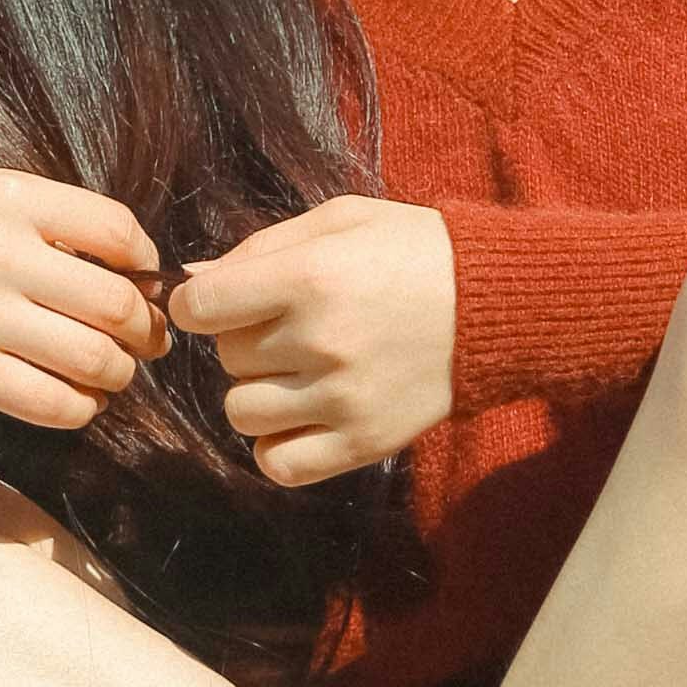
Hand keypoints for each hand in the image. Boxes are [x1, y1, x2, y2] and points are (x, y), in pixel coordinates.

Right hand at [0, 171, 167, 433]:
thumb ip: (57, 219)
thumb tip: (137, 269)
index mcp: (13, 200)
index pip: (117, 232)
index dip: (148, 261)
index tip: (145, 277)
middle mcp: (1, 256)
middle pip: (117, 304)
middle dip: (145, 328)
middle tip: (145, 336)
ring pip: (93, 360)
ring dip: (120, 372)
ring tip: (113, 369)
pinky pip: (48, 404)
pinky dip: (81, 408)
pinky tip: (79, 398)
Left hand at [167, 199, 456, 486]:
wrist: (496, 303)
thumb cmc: (413, 250)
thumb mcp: (339, 222)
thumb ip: (260, 247)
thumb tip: (190, 282)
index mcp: (310, 278)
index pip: (200, 309)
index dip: (196, 305)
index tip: (217, 304)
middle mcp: (321, 342)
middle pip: (226, 358)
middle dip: (244, 340)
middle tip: (288, 326)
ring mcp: (343, 399)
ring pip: (241, 412)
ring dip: (258, 391)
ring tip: (297, 371)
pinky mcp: (365, 442)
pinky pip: (279, 464)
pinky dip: (277, 446)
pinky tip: (301, 417)